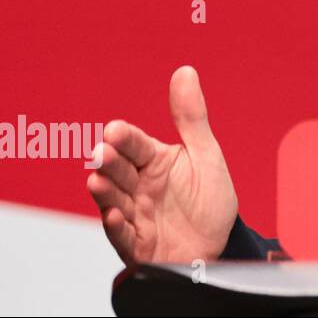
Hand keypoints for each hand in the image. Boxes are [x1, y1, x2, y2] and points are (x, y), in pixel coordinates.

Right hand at [87, 65, 238, 264]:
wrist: (218, 246)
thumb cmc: (208, 200)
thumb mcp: (205, 155)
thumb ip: (191, 117)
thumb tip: (185, 71)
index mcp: (154, 162)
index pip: (136, 146)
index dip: (126, 139)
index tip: (115, 129)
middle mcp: (139, 187)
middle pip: (120, 171)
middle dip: (110, 162)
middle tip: (102, 152)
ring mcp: (136, 215)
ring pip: (115, 200)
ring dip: (107, 191)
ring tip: (98, 180)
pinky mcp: (138, 244)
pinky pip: (124, 236)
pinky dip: (118, 227)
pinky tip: (115, 215)